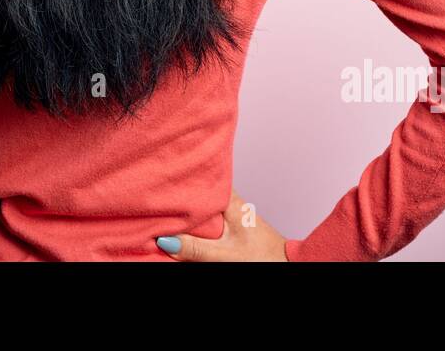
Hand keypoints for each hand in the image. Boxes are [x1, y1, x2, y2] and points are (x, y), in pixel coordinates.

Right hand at [155, 189, 288, 260]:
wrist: (285, 267)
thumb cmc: (264, 258)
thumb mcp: (225, 255)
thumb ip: (196, 248)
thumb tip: (165, 241)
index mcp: (232, 202)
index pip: (205, 179)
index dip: (185, 178)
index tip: (165, 178)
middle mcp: (232, 204)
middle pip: (201, 195)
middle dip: (182, 197)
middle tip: (159, 196)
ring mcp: (233, 216)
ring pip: (205, 209)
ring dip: (189, 212)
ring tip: (167, 212)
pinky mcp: (234, 229)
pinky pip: (209, 221)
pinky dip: (197, 224)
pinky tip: (185, 229)